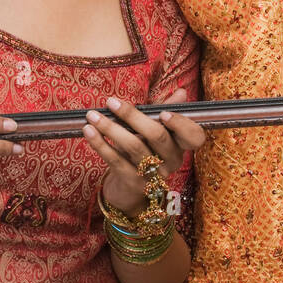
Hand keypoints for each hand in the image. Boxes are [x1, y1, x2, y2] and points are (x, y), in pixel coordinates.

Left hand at [83, 87, 205, 217]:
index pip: (194, 136)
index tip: (163, 113)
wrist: (129, 190)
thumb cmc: (144, 151)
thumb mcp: (156, 132)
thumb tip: (182, 92)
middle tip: (111, 102)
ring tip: (92, 115)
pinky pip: (116, 161)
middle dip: (132, 116)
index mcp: (181, 145)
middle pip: (158, 135)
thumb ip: (167, 111)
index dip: (182, 124)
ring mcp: (153, 174)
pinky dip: (100, 144)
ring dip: (110, 128)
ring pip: (134, 146)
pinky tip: (88, 131)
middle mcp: (172, 161)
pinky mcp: (133, 184)